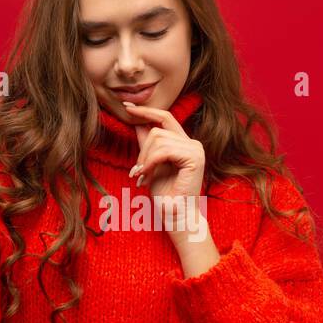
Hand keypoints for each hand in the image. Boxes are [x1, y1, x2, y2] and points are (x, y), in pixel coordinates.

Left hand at [122, 100, 207, 236]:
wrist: (176, 215)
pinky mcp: (194, 158)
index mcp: (184, 143)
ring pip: (159, 139)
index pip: (165, 117)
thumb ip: (147, 144)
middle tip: (136, 172)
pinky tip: (147, 175)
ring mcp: (196, 149)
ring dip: (145, 159)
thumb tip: (137, 122)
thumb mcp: (150, 164)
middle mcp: (193, 143)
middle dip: (142, 150)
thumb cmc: (164, 194)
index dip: (146, 111)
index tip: (127, 107)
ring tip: (142, 176)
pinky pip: (164, 151)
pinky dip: (150, 162)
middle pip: (158, 130)